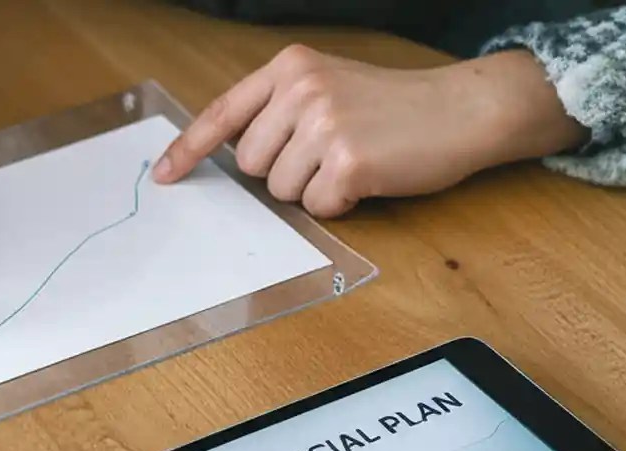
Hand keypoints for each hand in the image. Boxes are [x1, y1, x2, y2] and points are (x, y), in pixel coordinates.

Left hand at [153, 44, 586, 216]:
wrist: (461, 109)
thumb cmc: (395, 106)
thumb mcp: (330, 85)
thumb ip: (282, 108)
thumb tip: (235, 155)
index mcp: (292, 68)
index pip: (223, 112)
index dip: (188, 150)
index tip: (164, 176)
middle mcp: (302, 90)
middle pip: (249, 163)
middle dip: (282, 172)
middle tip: (329, 154)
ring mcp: (324, 124)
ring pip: (280, 190)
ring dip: (313, 190)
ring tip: (353, 162)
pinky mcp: (348, 162)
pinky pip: (317, 207)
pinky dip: (341, 205)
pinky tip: (369, 178)